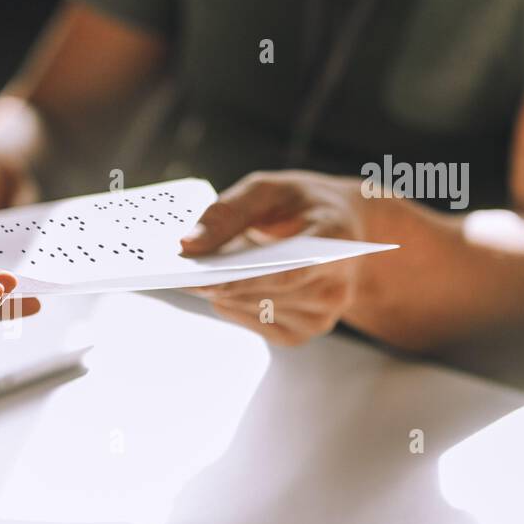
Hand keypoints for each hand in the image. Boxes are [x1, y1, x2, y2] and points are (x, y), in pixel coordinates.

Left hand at [181, 170, 366, 345]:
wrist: (343, 230)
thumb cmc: (301, 205)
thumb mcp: (268, 189)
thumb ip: (228, 211)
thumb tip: (188, 244)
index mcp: (336, 242)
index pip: (289, 270)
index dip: (245, 279)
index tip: (204, 279)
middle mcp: (334, 286)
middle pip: (265, 295)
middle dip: (220, 282)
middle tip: (179, 272)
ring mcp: (319, 317)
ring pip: (251, 309)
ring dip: (224, 292)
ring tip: (204, 271)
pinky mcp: (299, 334)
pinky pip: (250, 321)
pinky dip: (232, 303)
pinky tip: (227, 285)